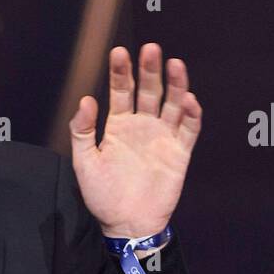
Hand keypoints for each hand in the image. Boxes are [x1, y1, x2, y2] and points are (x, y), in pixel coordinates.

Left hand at [68, 43, 201, 243]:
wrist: (126, 224)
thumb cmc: (102, 196)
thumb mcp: (84, 162)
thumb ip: (82, 131)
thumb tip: (86, 99)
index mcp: (119, 125)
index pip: (121, 91)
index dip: (120, 72)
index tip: (118, 52)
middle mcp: (143, 126)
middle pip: (149, 91)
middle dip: (149, 70)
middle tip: (150, 48)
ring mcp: (163, 137)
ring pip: (172, 103)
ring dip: (175, 84)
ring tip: (174, 64)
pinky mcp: (180, 152)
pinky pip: (189, 129)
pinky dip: (191, 114)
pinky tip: (188, 100)